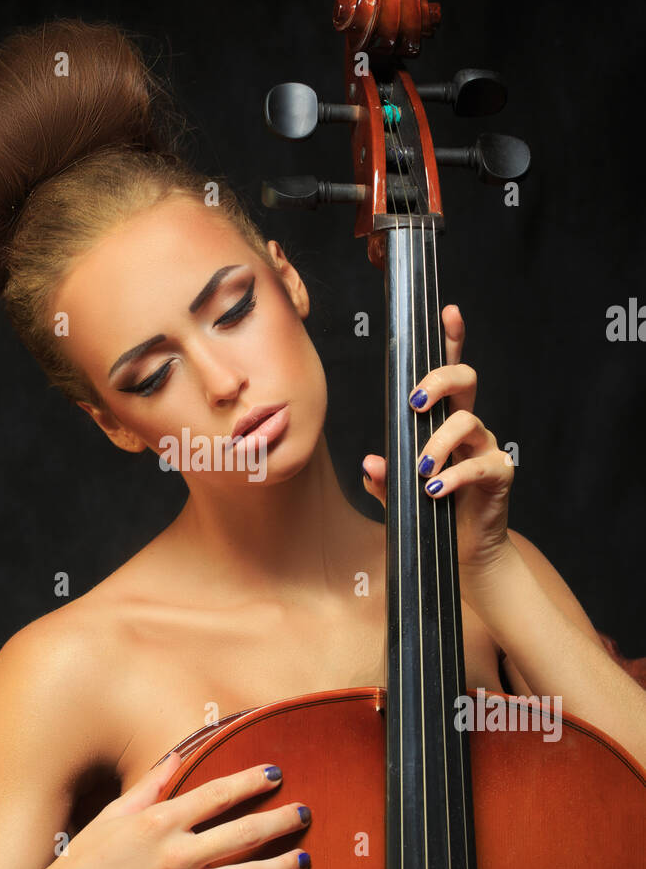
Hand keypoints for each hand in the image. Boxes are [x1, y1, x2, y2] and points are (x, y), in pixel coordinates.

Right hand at [26, 752, 310, 868]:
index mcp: (159, 822)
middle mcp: (176, 855)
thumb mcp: (113, 814)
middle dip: (280, 821)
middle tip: (306, 812)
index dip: (252, 782)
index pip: (218, 795)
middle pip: (243, 833)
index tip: (276, 774)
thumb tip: (177, 754)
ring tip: (306, 856)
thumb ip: (150, 784)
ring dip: (282, 864)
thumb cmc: (84, 861)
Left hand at [361, 304, 514, 579]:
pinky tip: (435, 490)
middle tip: (415, 402)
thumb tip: (369, 462)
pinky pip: (479, 466)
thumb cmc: (432, 515)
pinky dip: (454, 477)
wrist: (464, 556)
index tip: (447, 313)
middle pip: (465, 380)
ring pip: (468, 422)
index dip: (451, 341)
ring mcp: (486, 448)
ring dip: (438, 442)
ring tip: (421, 468)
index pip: (448, 374)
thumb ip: (384, 478)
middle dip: (440, 379)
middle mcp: (468, 427)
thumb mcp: (398, 496)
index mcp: (444, 421)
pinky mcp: (498, 475)